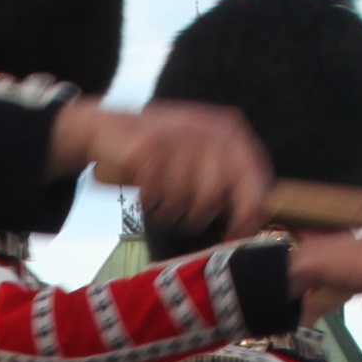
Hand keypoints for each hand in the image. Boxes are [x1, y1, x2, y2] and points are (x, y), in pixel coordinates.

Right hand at [55, 99, 267, 240]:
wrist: (108, 129)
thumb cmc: (161, 153)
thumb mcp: (200, 154)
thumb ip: (229, 178)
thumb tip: (252, 221)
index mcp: (227, 131)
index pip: (253, 175)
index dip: (249, 210)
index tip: (240, 232)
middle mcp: (207, 129)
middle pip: (215, 194)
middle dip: (200, 216)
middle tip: (189, 222)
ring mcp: (177, 135)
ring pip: (185, 198)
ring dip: (172, 211)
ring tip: (164, 204)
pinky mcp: (149, 146)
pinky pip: (159, 193)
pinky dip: (152, 203)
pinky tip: (148, 196)